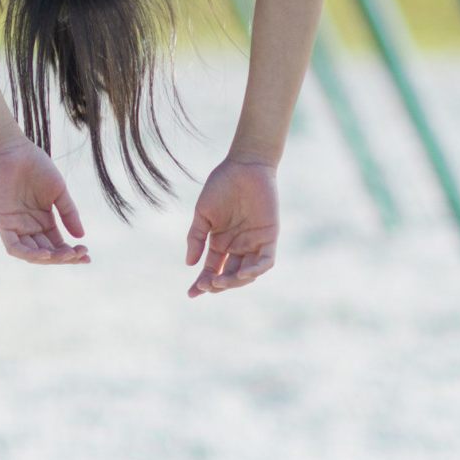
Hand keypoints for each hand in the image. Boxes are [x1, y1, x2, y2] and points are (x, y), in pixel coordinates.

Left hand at [0, 138, 89, 266]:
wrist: (14, 150)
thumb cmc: (36, 166)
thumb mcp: (58, 192)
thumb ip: (69, 213)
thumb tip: (81, 236)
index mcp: (43, 221)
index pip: (58, 245)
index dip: (72, 254)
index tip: (87, 255)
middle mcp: (29, 227)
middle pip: (47, 253)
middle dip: (64, 257)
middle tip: (80, 254)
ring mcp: (16, 227)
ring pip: (32, 254)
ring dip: (50, 259)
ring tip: (66, 254)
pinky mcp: (3, 223)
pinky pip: (14, 247)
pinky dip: (29, 254)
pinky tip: (46, 253)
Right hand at [184, 156, 280, 296]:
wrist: (244, 166)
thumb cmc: (221, 185)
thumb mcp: (203, 213)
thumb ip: (197, 237)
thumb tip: (189, 264)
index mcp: (220, 242)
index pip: (212, 269)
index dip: (202, 283)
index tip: (192, 294)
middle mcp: (238, 246)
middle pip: (229, 276)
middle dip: (218, 284)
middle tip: (206, 284)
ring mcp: (254, 243)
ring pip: (247, 274)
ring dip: (234, 282)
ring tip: (220, 281)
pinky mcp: (269, 237)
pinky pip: (265, 261)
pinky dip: (256, 270)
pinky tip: (242, 274)